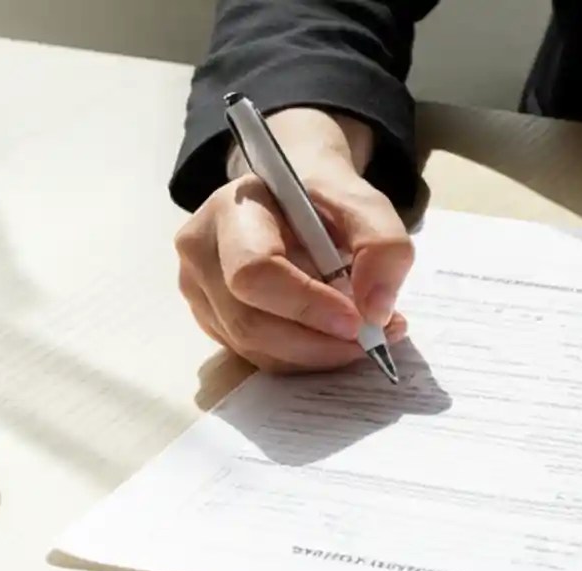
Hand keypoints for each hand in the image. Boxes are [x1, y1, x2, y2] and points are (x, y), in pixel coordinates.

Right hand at [174, 109, 411, 372]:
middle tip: (372, 339)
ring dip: (317, 355)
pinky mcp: (212, 322)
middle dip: (318, 342)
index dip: (306, 305)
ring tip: (364, 337)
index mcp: (233, 211)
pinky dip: (304, 358)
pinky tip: (335, 339)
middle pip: (251, 323)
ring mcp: (199, 292)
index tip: (356, 321)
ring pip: (255, 349)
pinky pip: (257, 357)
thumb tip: (375, 311)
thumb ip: (382, 247)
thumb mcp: (365, 206)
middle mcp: (202, 252)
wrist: (291, 201)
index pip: (255, 271)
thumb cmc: (323, 201)